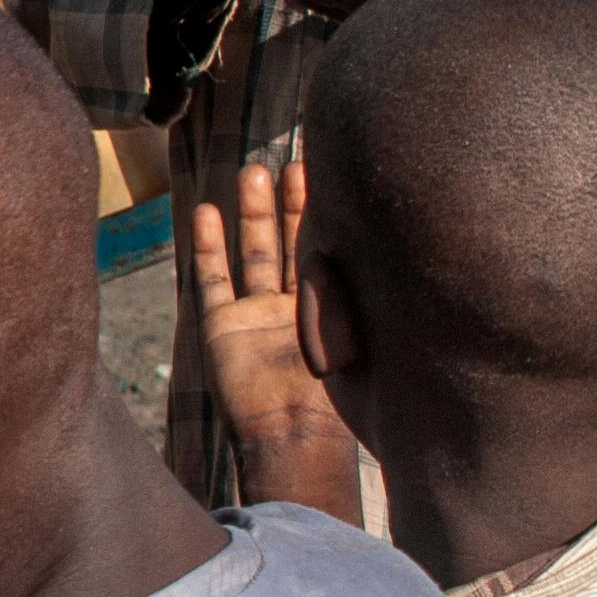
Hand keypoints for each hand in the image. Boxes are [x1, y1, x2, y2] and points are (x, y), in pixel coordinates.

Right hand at [184, 159, 356, 507]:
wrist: (295, 436)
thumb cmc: (338, 393)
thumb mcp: (361, 335)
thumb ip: (358, 289)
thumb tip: (392, 234)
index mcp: (332, 309)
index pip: (329, 248)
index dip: (327, 211)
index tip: (333, 170)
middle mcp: (292, 306)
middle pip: (290, 241)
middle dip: (292, 202)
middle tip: (297, 160)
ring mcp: (254, 314)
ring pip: (253, 252)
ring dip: (252, 213)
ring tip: (252, 171)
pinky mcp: (221, 327)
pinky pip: (211, 279)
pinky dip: (206, 247)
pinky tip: (205, 211)